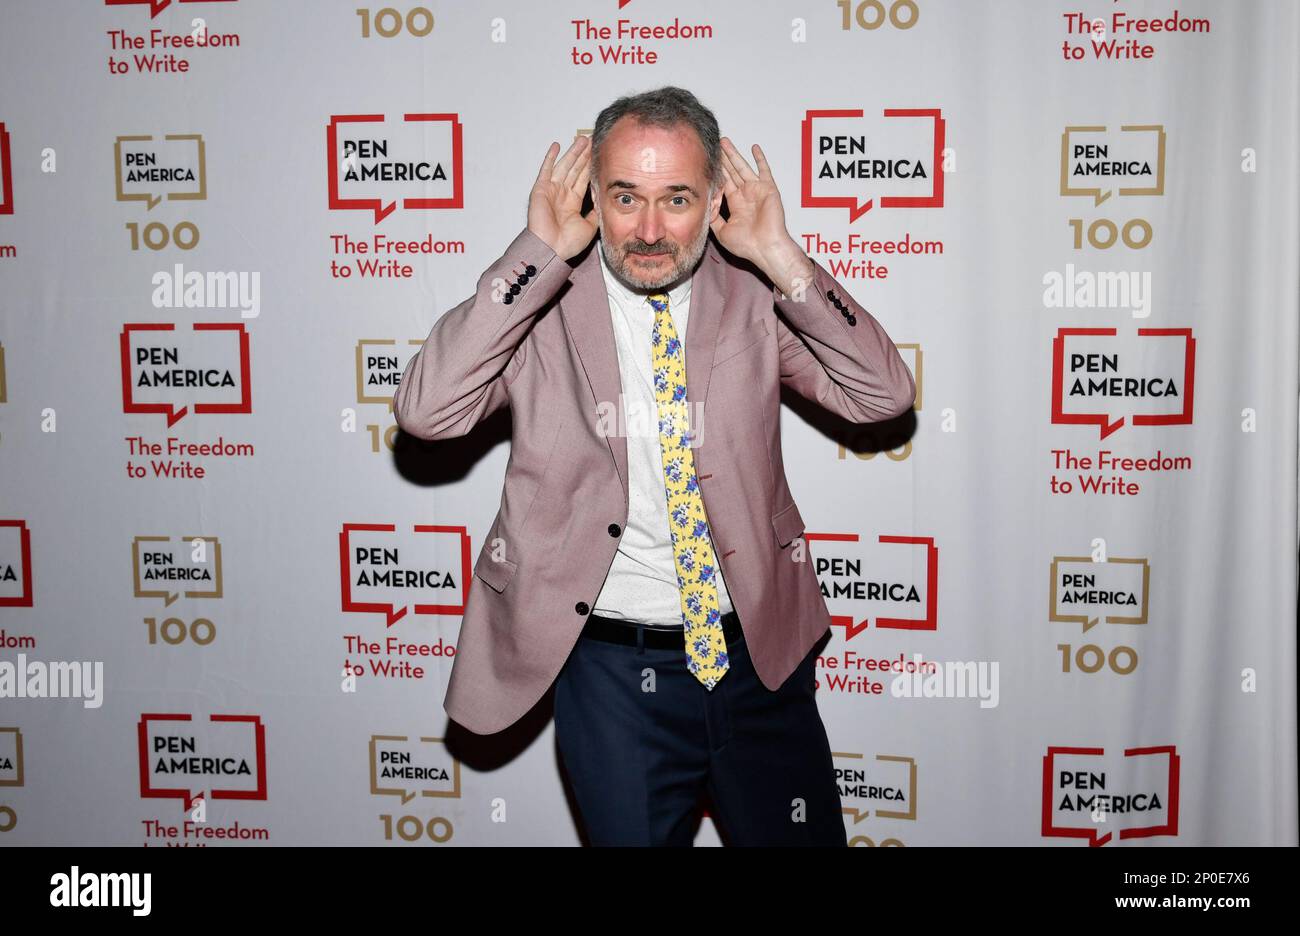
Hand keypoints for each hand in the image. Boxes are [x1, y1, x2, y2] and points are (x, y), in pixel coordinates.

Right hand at [527, 135, 597, 260]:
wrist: (551, 250)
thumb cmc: (567, 244)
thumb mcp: (590, 226)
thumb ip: (596, 211)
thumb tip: (603, 200)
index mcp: (572, 203)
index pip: (583, 179)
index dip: (590, 166)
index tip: (598, 155)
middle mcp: (562, 195)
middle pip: (575, 170)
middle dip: (583, 155)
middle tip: (591, 141)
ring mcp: (551, 190)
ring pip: (565, 166)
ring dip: (573, 153)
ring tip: (582, 140)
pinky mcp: (541, 189)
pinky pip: (546, 170)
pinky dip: (550, 157)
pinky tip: (557, 146)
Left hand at [711, 138, 810, 295]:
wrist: (765, 248)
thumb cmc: (747, 245)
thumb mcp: (722, 231)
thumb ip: (713, 218)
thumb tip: (703, 208)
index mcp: (736, 205)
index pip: (724, 183)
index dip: (716, 173)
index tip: (706, 162)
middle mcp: (746, 196)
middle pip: (731, 172)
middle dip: (722, 159)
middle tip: (713, 145)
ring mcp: (757, 191)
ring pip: (742, 168)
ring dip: (734, 155)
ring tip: (724, 142)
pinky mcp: (768, 189)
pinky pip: (764, 170)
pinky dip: (760, 159)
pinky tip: (754, 148)